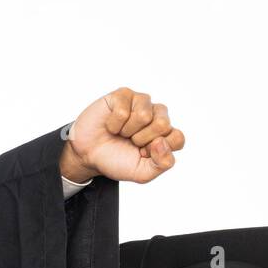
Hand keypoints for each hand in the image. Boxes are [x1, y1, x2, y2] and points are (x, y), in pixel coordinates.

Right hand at [59, 87, 184, 183]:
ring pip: (144, 115)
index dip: (159, 151)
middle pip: (164, 124)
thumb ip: (162, 163)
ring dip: (128, 131)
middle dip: (143, 140)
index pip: (178, 138)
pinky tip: (111, 125)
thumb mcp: (143, 173)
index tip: (144, 154)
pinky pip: (123, 110)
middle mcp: (157, 115)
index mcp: (166, 134)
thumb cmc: (118, 161)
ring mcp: (141, 102)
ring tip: (122, 133)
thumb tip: (162, 141)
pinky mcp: (123, 95)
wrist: (89, 155)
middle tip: (131, 142)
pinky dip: (114, 124)